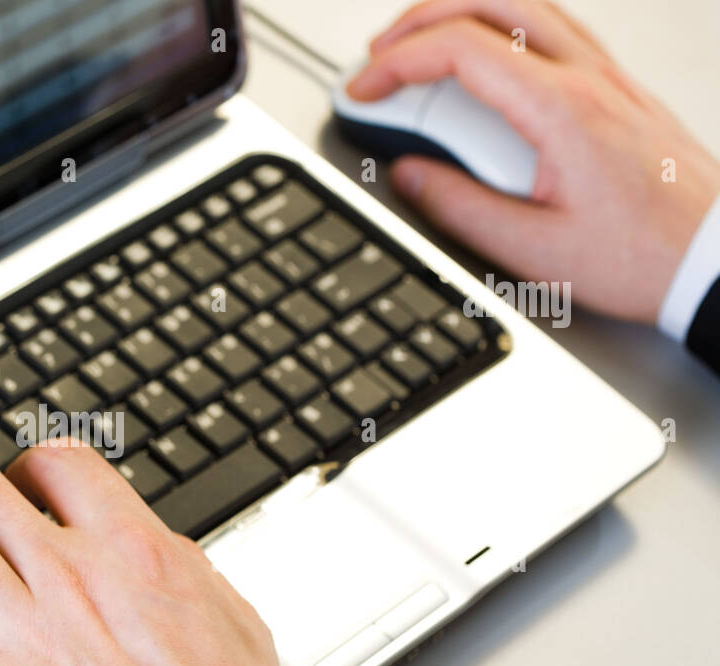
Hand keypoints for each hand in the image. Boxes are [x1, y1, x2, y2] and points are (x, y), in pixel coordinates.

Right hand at [347, 0, 719, 323]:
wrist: (713, 256)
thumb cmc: (643, 256)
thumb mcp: (533, 252)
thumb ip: (459, 208)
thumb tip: (409, 176)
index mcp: (562, 111)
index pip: (461, 49)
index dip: (397, 63)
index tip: (364, 89)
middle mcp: (588, 79)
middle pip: (491, 1)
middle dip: (420, 18)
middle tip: (379, 54)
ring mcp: (606, 76)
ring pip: (524, 3)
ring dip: (461, 12)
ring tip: (420, 47)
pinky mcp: (615, 89)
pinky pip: (550, 27)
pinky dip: (501, 26)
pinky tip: (482, 60)